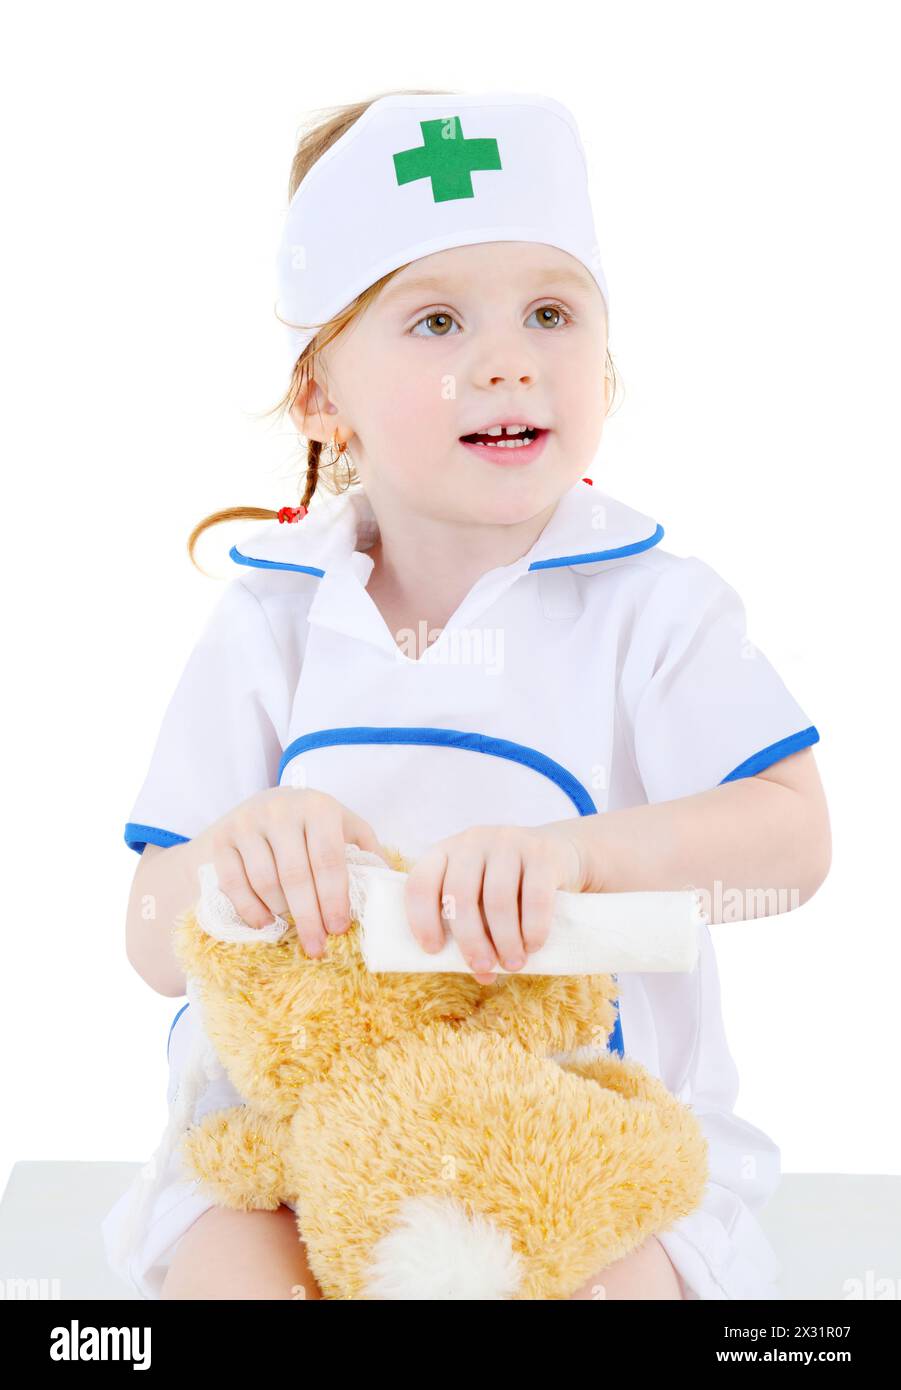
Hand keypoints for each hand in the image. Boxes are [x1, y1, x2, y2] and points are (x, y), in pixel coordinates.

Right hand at [200, 787, 390, 957]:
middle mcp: (280, 811)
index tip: (339, 928)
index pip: (328, 859)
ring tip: (292, 931)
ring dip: (280, 913)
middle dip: (308, 917)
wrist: (261, 807)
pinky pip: (233, 883)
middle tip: (317, 947)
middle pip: (295, 876)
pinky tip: (265, 924)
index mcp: (318, 807)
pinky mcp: (222, 840)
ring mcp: (247, 824)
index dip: (334, 898)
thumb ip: (368, 852)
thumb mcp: (345, 827)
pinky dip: (249, 909)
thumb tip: (391, 888)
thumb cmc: (312, 825)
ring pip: (264, 881)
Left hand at [403, 824, 584, 983]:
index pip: (420, 883)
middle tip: (483, 967)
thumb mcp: (483, 903)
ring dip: (505, 940)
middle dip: (470, 940)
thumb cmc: (510, 886)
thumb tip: (483, 975)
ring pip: (498, 898)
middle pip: (460, 894)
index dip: (421, 920)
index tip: (434, 951)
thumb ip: (478, 934)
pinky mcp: (542, 852)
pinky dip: (533, 928)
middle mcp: (472, 841)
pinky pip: (534, 896)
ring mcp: (507, 841)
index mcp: (446, 853)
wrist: (559, 852)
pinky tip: (533, 945)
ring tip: (513, 964)